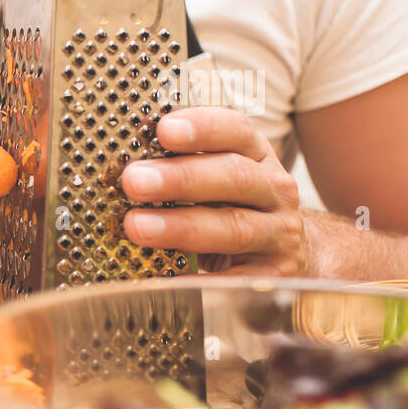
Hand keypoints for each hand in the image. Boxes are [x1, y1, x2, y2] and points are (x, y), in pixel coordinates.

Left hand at [120, 107, 305, 275]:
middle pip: (233, 177)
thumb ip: (179, 162)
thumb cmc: (232, 205)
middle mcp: (274, 190)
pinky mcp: (273, 276)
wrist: (290, 254)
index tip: (164, 129)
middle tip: (133, 181)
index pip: (236, 131)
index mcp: (256, 155)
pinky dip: (199, 281)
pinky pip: (233, 280)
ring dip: (181, 227)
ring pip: (233, 227)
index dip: (202, 128)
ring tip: (136, 226)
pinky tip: (165, 279)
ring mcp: (278, 234)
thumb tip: (117, 158)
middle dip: (181, 178)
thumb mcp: (216, 175)